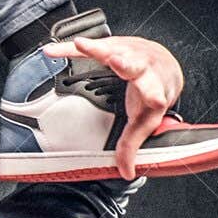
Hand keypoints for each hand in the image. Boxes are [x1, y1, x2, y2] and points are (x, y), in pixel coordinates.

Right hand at [69, 33, 183, 180]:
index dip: (152, 96)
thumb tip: (125, 172)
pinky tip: (52, 51)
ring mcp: (130, 53)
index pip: (155, 94)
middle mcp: (145, 68)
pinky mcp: (114, 45)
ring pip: (114, 48)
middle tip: (116, 60)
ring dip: (96, 48)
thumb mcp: (146, 120)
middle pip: (135, 65)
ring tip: (79, 45)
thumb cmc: (155, 92)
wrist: (164, 67)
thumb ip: (132, 144)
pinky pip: (91, 46)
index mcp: (153, 90)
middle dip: (125, 62)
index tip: (152, 99)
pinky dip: (70, 49)